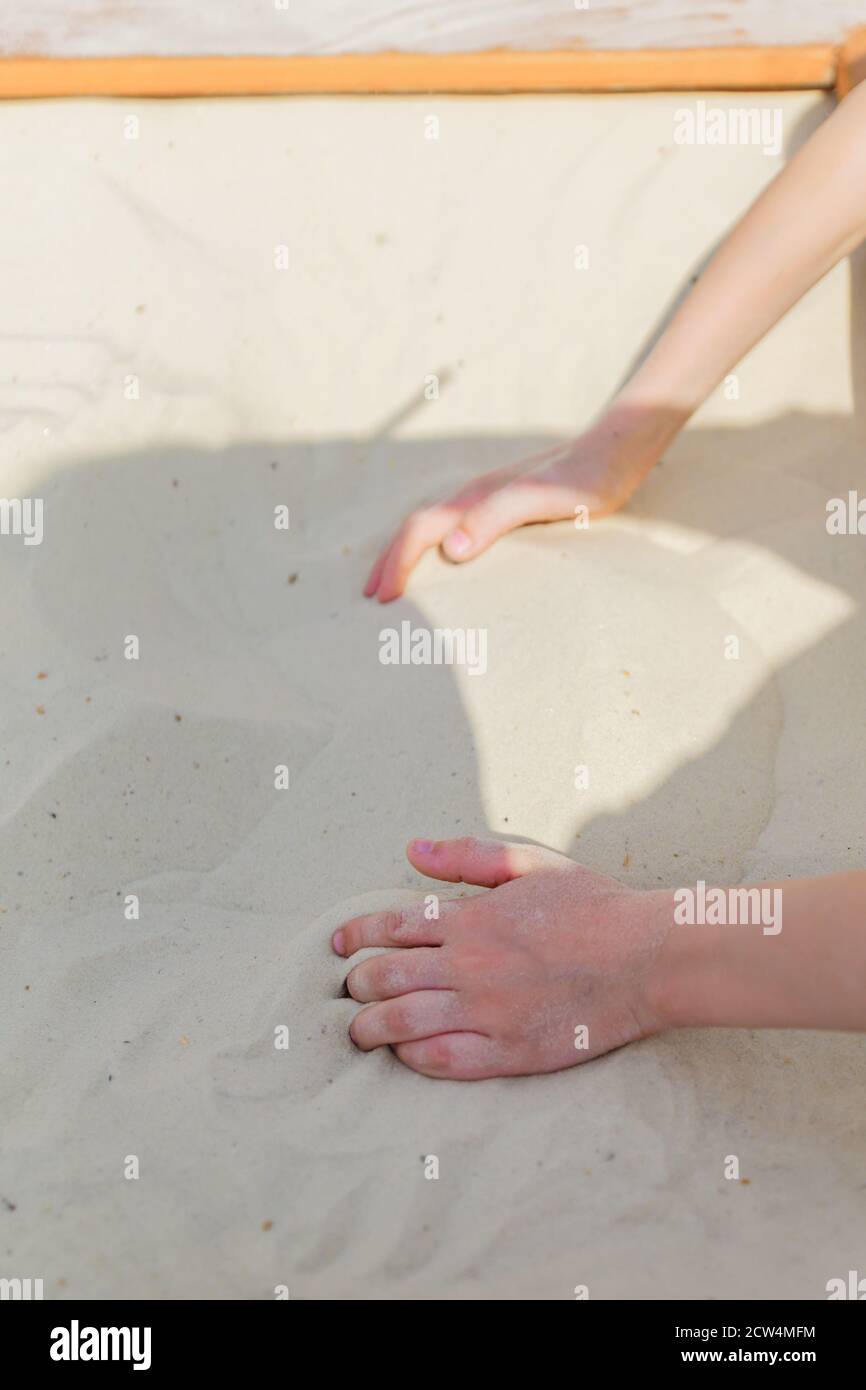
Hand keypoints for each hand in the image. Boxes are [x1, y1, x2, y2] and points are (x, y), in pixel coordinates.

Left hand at [332, 837, 672, 1079]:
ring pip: (403, 1021)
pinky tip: (403, 1053)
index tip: (338, 946)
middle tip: (350, 990)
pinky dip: (412, 1056)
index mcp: (472, 919)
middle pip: (386, 976)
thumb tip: (411, 848)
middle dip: (357, 985)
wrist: (647, 958)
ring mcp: (487, 1011)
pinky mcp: (508, 1050)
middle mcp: (470, 965)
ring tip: (359, 1030)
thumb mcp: (531, 864)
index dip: (356, 937)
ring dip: (370, 1026)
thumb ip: (468, 857)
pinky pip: (443, 1059)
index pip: (392, 927)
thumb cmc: (593, 906)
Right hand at [363, 426, 653, 601]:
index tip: (384, 599)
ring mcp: (489, 498)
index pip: (421, 529)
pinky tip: (446, 561)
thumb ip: (496, 518)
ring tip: (395, 580)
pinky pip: (455, 528)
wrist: (616, 452)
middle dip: (391, 560)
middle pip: (418, 526)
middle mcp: (475, 495)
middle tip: (371, 596)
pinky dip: (434, 548)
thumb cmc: (585, 479)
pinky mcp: (505, 505)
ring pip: (433, 526)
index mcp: (476, 497)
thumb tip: (449, 549)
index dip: (398, 563)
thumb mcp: (543, 500)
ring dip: (407, 553)